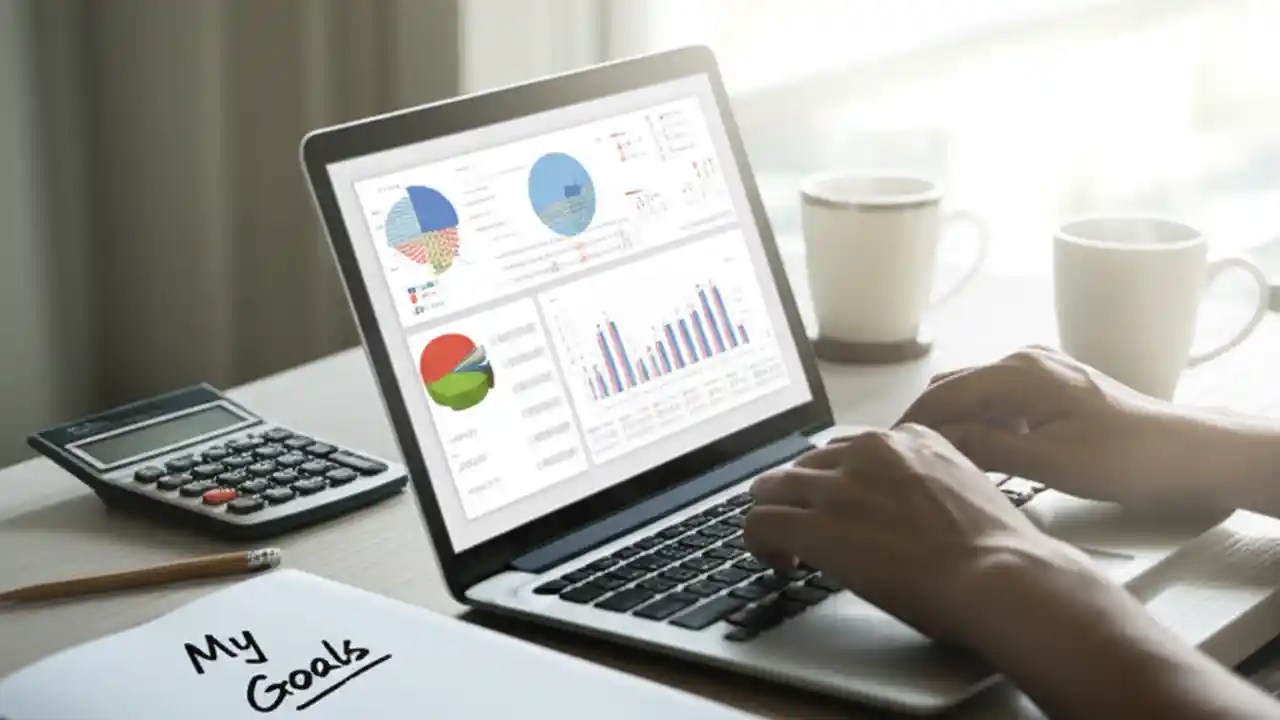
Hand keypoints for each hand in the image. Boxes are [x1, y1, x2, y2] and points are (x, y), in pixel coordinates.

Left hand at [744, 424, 1084, 645]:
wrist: (1000, 575)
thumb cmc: (999, 550)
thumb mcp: (968, 488)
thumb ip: (932, 482)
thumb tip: (916, 507)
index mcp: (909, 439)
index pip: (850, 448)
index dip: (839, 481)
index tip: (842, 506)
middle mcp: (869, 452)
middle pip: (806, 464)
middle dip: (802, 496)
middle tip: (807, 528)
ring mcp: (839, 487)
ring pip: (772, 486)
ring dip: (775, 514)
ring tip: (785, 547)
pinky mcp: (816, 525)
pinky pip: (761, 523)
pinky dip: (760, 543)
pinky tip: (780, 564)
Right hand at [898, 346, 1227, 507]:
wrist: (1185, 452)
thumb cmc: (1122, 458)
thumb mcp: (1045, 460)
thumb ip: (985, 446)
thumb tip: (935, 442)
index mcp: (1017, 373)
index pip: (942, 394)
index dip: (909, 421)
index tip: (882, 449)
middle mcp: (1023, 359)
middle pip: (953, 387)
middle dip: (924, 418)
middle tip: (901, 458)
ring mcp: (1040, 368)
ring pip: (975, 392)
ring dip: (953, 421)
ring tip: (932, 458)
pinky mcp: (1053, 384)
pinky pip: (999, 397)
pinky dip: (980, 420)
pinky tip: (978, 449)